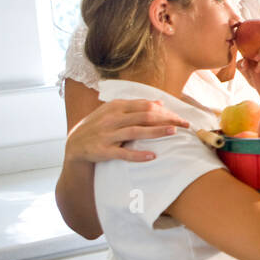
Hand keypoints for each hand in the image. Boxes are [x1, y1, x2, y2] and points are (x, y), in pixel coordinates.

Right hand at [64, 98, 188, 163]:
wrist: (75, 144)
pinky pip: (123, 153)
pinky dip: (138, 155)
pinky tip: (152, 156)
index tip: (181, 118)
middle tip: (184, 125)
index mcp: (116, 107)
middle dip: (166, 120)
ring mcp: (108, 135)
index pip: (146, 106)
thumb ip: (136, 107)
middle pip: (145, 117)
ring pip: (136, 132)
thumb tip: (160, 103)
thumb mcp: (114, 111)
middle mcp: (112, 119)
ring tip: (173, 132)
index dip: (166, 112)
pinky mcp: (104, 150)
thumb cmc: (99, 126)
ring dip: (156, 132)